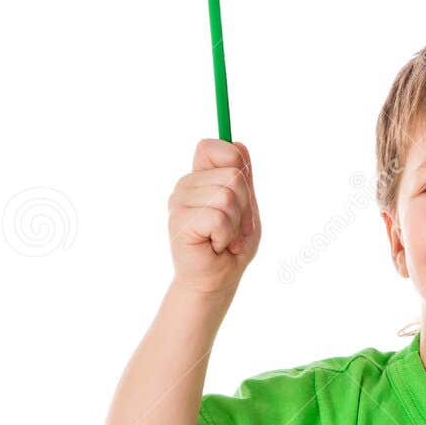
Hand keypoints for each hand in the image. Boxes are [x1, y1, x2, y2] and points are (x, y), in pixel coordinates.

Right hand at [168, 138, 260, 294]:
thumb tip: (240, 144)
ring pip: (227, 196)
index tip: (241, 189)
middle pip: (233, 175)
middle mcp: (186, 185)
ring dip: (236, 224)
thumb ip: (243, 178)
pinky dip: (226, 235)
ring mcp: (179, 201)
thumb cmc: (231, 245)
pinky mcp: (179, 220)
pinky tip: (215, 245)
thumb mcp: (246, 208)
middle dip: (246, 207)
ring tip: (225, 238)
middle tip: (235, 229)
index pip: (212, 146)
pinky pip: (218, 216)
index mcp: (201, 177)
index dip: (233, 161)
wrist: (217, 280)